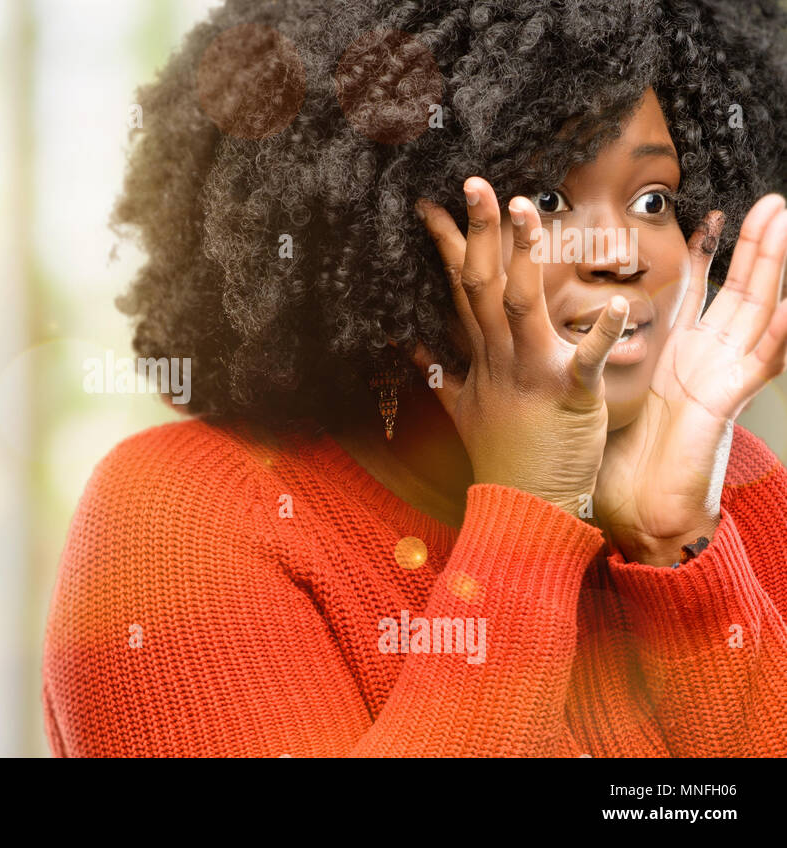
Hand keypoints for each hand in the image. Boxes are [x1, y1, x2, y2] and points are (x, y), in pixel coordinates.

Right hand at [413, 177, 631, 515]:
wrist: (522, 510)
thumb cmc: (501, 460)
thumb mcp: (459, 411)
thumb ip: (436, 372)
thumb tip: (408, 345)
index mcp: (480, 356)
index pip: (460, 287)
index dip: (447, 243)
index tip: (432, 204)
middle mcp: (499, 357)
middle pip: (483, 283)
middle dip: (478, 230)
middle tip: (475, 182)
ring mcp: (530, 373)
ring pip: (520, 305)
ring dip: (522, 257)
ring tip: (522, 210)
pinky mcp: (569, 395)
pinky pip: (585, 360)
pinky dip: (601, 335)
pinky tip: (619, 305)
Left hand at [595, 194, 786, 565]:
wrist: (637, 515)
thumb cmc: (622, 465)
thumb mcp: (609, 398)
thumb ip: (599, 364)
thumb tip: (569, 340)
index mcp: (675, 358)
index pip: (694, 295)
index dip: (706, 255)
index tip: (712, 213)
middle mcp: (703, 362)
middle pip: (736, 291)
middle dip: (753, 246)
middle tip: (769, 202)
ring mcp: (718, 380)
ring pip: (754, 312)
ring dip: (772, 268)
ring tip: (783, 224)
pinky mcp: (722, 404)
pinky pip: (756, 366)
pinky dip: (777, 337)